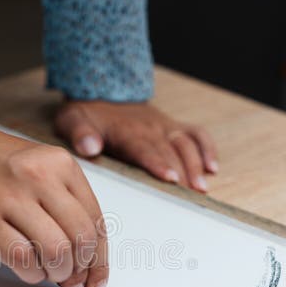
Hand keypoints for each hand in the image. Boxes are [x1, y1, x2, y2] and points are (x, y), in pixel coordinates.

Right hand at [0, 115, 108, 286]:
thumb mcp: (42, 171)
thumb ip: (67, 210)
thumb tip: (87, 265)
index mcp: (61, 164)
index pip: (96, 222)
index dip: (99, 260)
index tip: (95, 281)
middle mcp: (40, 177)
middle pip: (82, 240)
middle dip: (80, 270)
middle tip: (70, 280)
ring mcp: (12, 199)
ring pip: (57, 253)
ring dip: (56, 274)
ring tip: (47, 271)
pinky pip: (24, 260)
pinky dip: (32, 274)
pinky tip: (27, 267)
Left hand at [54, 101, 218, 191]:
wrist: (101, 92)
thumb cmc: (86, 115)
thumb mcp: (72, 120)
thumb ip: (80, 134)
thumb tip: (90, 147)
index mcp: (127, 131)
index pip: (144, 148)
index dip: (158, 163)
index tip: (170, 178)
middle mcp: (150, 128)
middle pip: (170, 151)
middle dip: (183, 171)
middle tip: (192, 194)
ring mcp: (165, 127)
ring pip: (186, 144)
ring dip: (197, 165)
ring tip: (202, 188)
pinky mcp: (173, 126)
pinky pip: (196, 134)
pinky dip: (207, 149)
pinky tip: (212, 168)